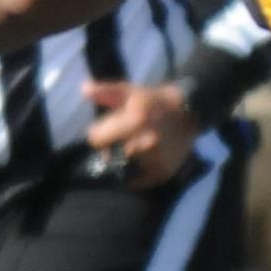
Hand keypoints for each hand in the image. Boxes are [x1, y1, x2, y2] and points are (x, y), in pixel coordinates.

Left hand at [85, 80, 199, 187]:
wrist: (187, 113)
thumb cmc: (153, 101)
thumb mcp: (130, 91)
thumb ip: (106, 91)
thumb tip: (84, 89)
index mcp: (136, 121)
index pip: (96, 139)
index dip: (100, 134)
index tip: (108, 129)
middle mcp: (146, 143)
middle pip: (110, 156)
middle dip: (112, 149)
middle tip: (124, 139)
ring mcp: (156, 160)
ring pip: (123, 168)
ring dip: (124, 161)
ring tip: (134, 148)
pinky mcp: (162, 173)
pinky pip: (137, 180)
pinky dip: (136, 173)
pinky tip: (142, 160)